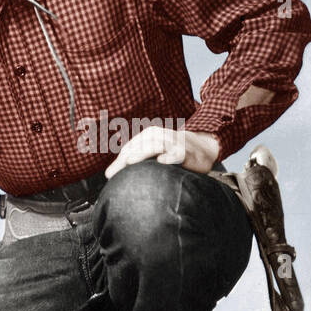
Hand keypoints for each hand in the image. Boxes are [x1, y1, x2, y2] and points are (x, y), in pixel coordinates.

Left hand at [104, 125, 219, 178]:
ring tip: (130, 162)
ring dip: (142, 153)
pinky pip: (176, 153)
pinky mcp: (185, 151)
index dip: (119, 161)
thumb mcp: (153, 153)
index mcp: (149, 136)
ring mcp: (172, 143)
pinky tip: (161, 162)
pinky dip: (169, 157)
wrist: (202, 148)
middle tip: (116, 172)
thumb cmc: (173, 152)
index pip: (131, 148)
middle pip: (139, 146)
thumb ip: (134, 161)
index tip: (109, 174)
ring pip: (155, 146)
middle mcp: (159, 136)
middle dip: (125, 158)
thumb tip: (108, 174)